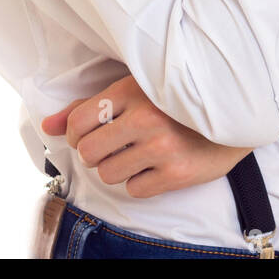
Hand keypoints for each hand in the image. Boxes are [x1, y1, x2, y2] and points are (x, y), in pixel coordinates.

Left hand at [40, 74, 255, 197]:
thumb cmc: (173, 99)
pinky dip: (138, 182)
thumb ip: (86, 107)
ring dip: (115, 168)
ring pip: (108, 174)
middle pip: (89, 153)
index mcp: (130, 91)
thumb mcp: (132, 89)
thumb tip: (46, 126)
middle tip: (112, 146)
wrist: (231, 113)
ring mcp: (161, 148)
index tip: (90, 134)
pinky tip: (152, 166)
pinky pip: (134, 189)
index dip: (77, 133)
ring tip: (134, 154)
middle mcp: (144, 119)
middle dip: (94, 154)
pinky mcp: (177, 174)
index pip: (78, 122)